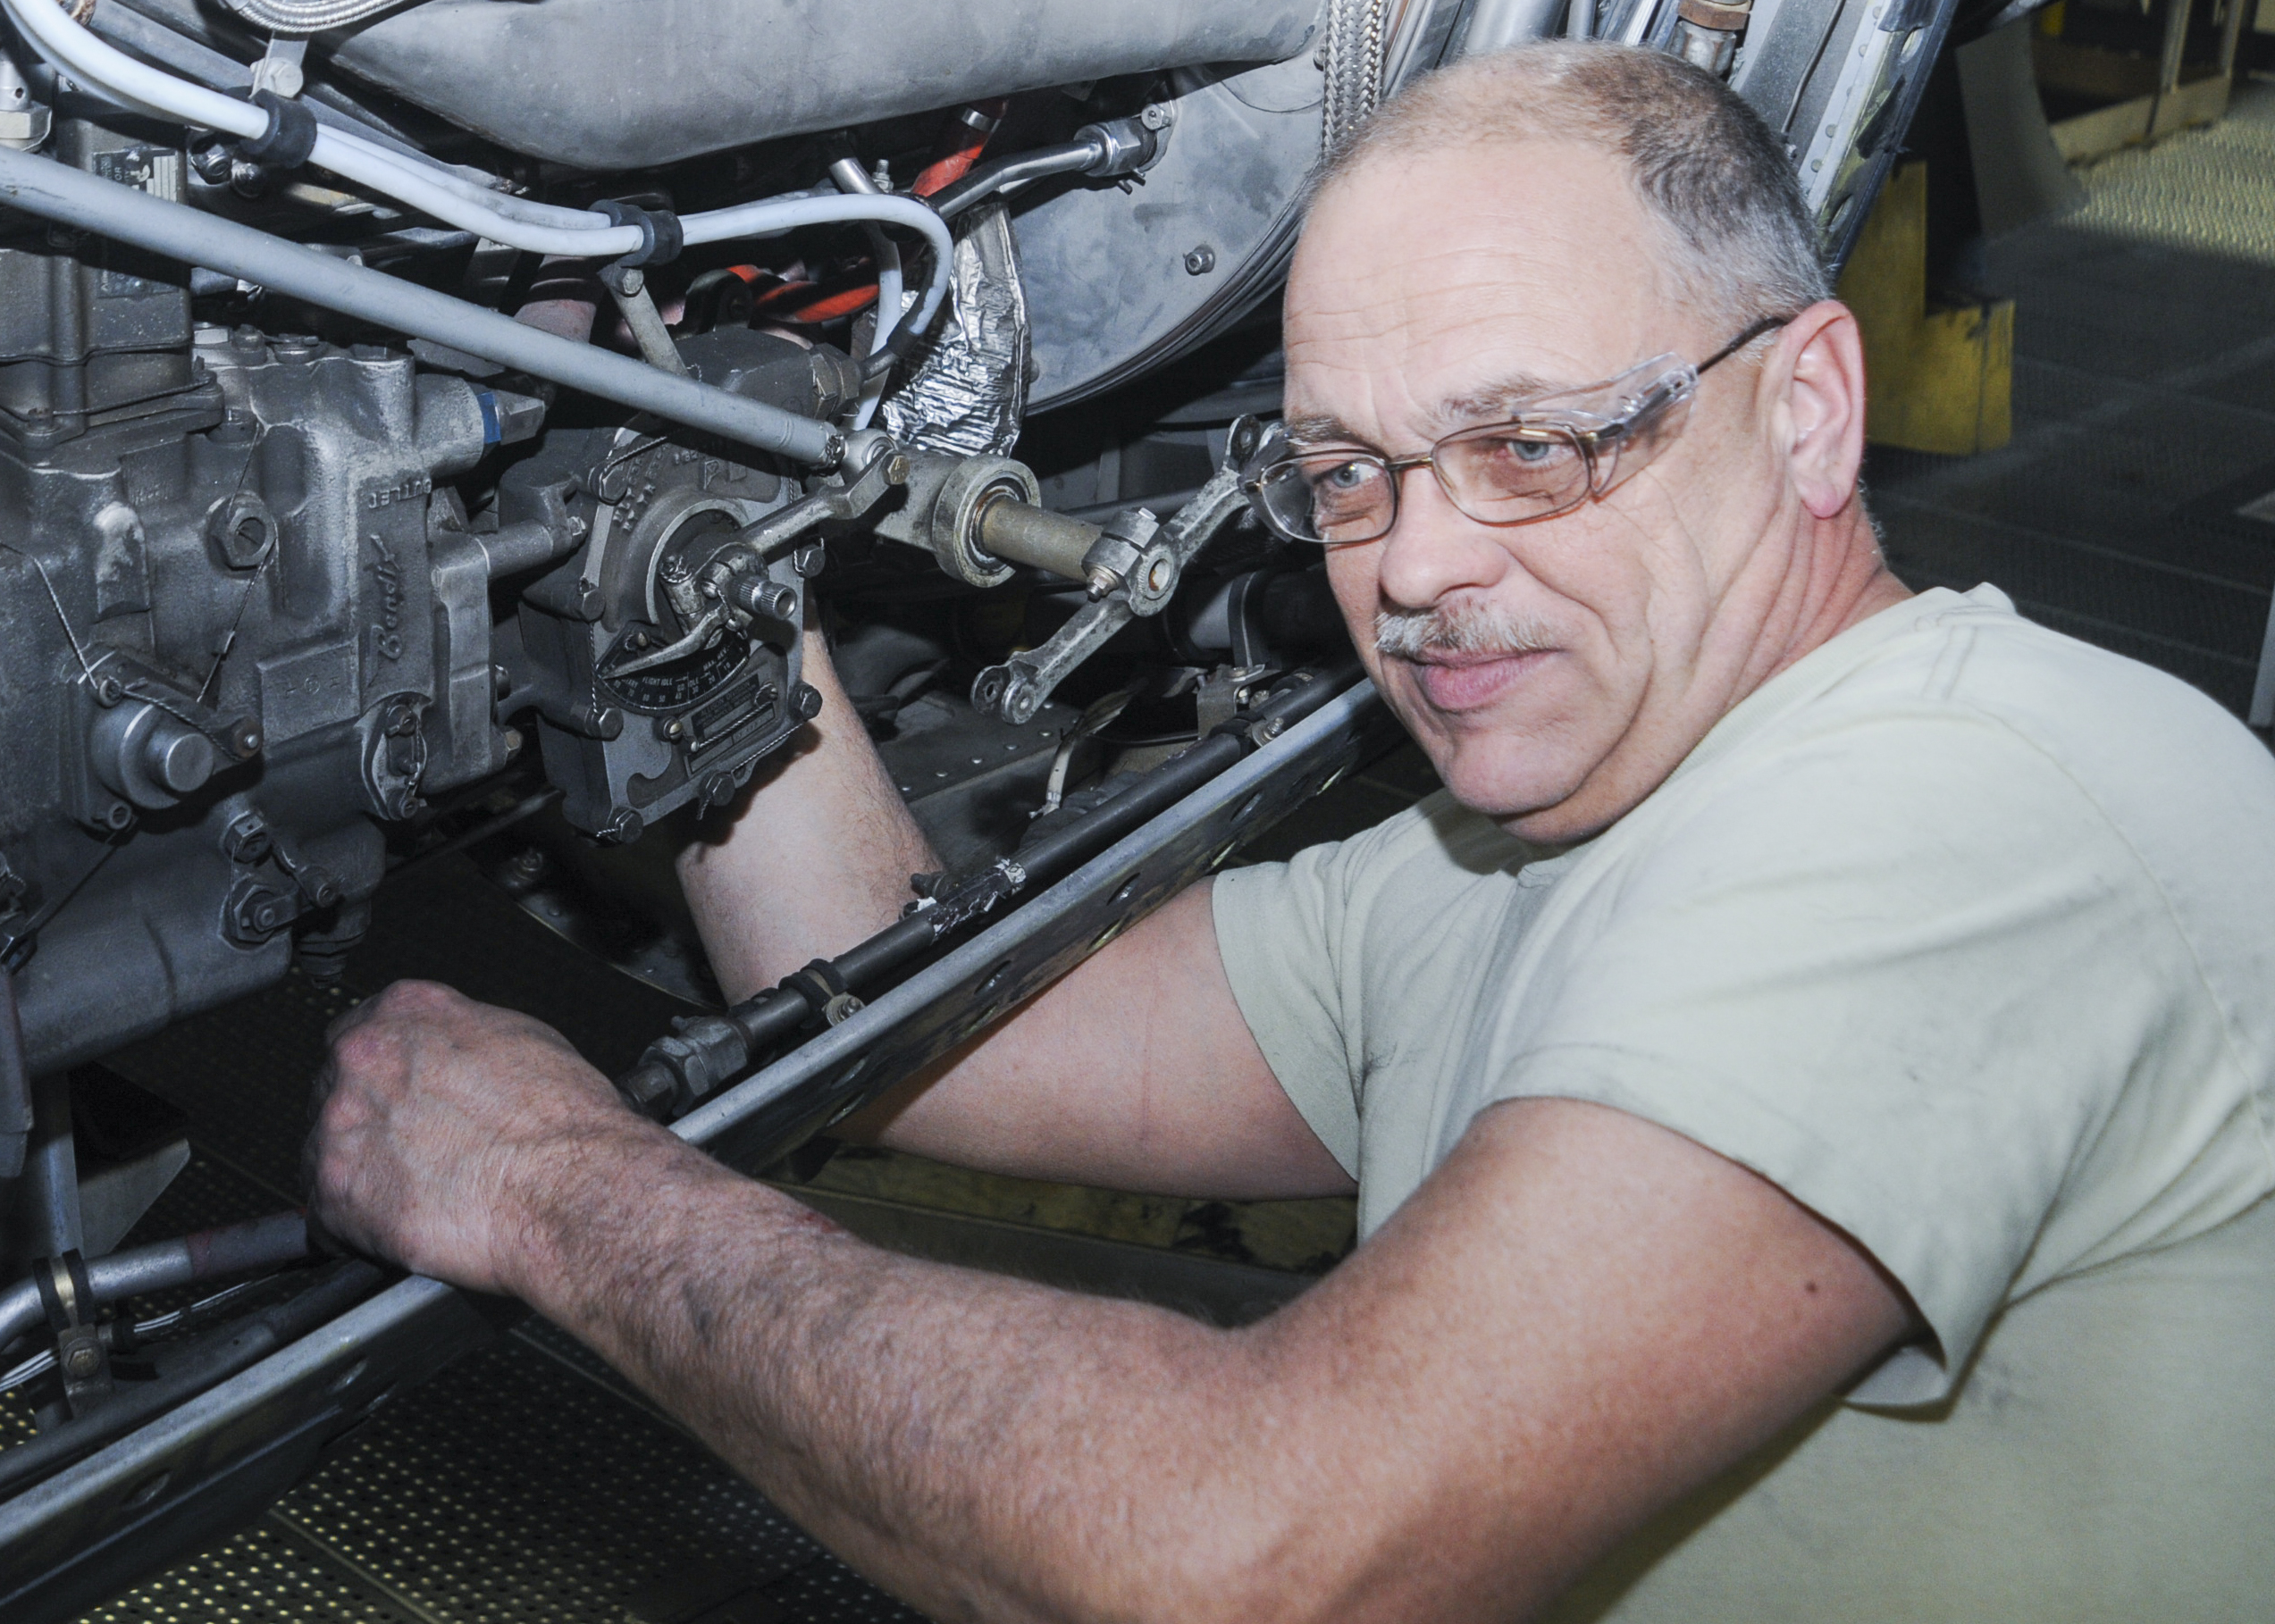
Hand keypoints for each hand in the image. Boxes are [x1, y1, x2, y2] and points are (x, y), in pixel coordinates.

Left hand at [304, 980, 666, 1295]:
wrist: (568, 1186)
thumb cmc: (562, 1121)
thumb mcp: (520, 1037)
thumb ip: (458, 1039)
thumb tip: (448, 1058)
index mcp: (406, 1011)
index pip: (361, 1033)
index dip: (384, 1075)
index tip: (396, 1096)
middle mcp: (362, 1058)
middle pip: (336, 1091)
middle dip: (370, 1123)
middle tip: (419, 1151)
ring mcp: (339, 1124)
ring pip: (328, 1154)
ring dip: (363, 1175)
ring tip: (422, 1193)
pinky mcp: (335, 1193)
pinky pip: (328, 1218)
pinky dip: (358, 1229)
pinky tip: (408, 1223)